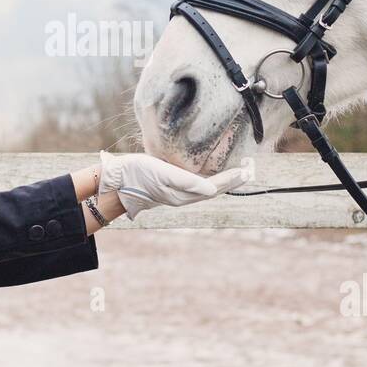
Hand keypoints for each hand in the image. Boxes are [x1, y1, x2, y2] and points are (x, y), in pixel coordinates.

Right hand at [97, 150, 246, 219]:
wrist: (115, 181)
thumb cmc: (137, 174)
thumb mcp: (161, 173)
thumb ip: (186, 181)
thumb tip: (212, 190)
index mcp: (183, 195)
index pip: (214, 187)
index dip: (231, 179)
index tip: (247, 170)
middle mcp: (183, 197)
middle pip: (215, 190)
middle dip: (233, 181)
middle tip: (250, 169)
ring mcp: (178, 194)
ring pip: (209, 189)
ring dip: (225, 181)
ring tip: (240, 171)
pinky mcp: (172, 188)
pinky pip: (199, 186)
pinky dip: (212, 179)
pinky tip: (214, 174)